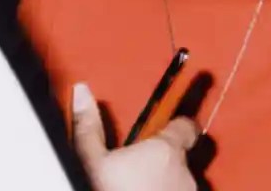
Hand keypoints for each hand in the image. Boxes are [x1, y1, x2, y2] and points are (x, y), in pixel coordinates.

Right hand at [72, 82, 198, 190]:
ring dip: (168, 185)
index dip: (178, 126)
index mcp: (167, 150)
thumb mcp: (92, 164)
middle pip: (185, 157)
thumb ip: (89, 129)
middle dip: (169, 162)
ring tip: (142, 188)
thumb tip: (83, 90)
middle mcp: (187, 172)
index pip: (188, 125)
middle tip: (142, 169)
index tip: (167, 128)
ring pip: (185, 183)